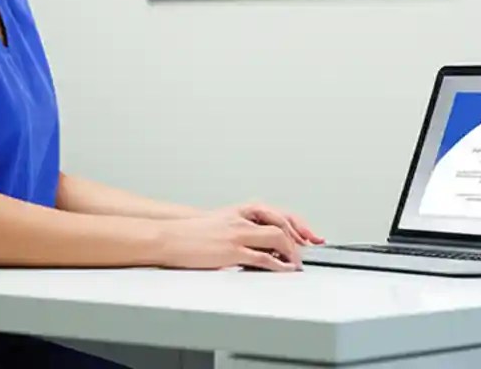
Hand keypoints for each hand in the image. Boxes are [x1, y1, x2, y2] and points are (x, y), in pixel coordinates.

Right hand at [157, 212, 302, 271]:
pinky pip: (262, 257)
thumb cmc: (193, 233)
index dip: (299, 225)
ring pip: (277, 238)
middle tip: (307, 250)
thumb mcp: (223, 222)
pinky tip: (284, 269)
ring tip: (296, 263)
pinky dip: (278, 265)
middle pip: (282, 224)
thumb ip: (243, 229)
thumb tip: (263, 244)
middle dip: (300, 238)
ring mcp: (238, 234)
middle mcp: (243, 219)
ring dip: (291, 252)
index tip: (310, 235)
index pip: (279, 213)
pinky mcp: (232, 251)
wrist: (171, 236)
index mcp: (242, 211)